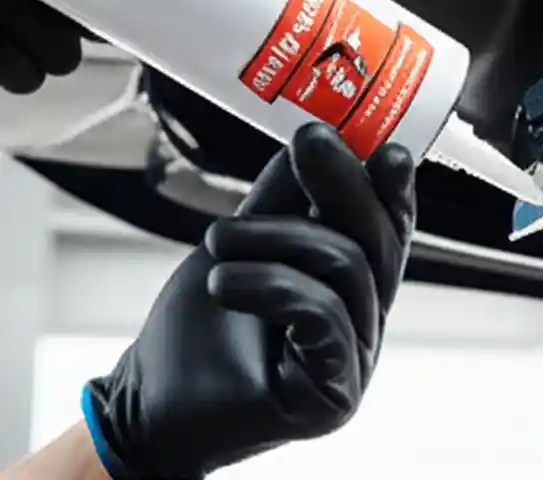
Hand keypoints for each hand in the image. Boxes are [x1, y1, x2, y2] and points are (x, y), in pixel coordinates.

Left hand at [82, 123, 416, 477]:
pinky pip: (323, 316)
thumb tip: (315, 137)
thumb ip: (282, 198)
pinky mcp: (335, 392)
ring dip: (277, 239)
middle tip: (311, 143)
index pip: (387, 227)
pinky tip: (226, 283)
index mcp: (350, 285)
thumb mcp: (241, 245)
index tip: (387, 145)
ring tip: (218, 242)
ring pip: (347, 268)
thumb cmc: (198, 335)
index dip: (392, 186)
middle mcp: (363, 319)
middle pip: (378, 240)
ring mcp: (355, 358)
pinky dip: (271, 286)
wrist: (150, 405)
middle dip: (344, 183)